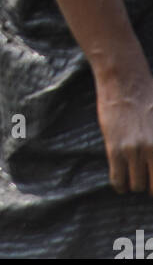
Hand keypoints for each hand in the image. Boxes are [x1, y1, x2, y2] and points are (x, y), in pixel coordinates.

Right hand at [94, 64, 152, 194]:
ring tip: (132, 175)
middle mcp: (152, 149)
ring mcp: (133, 150)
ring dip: (135, 183)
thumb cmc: (148, 96)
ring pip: (136, 185)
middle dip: (150, 185)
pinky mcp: (115, 148)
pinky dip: (120, 184)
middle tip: (146, 178)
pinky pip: (118, 179)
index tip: (152, 177)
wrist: (124, 79)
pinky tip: (120, 180)